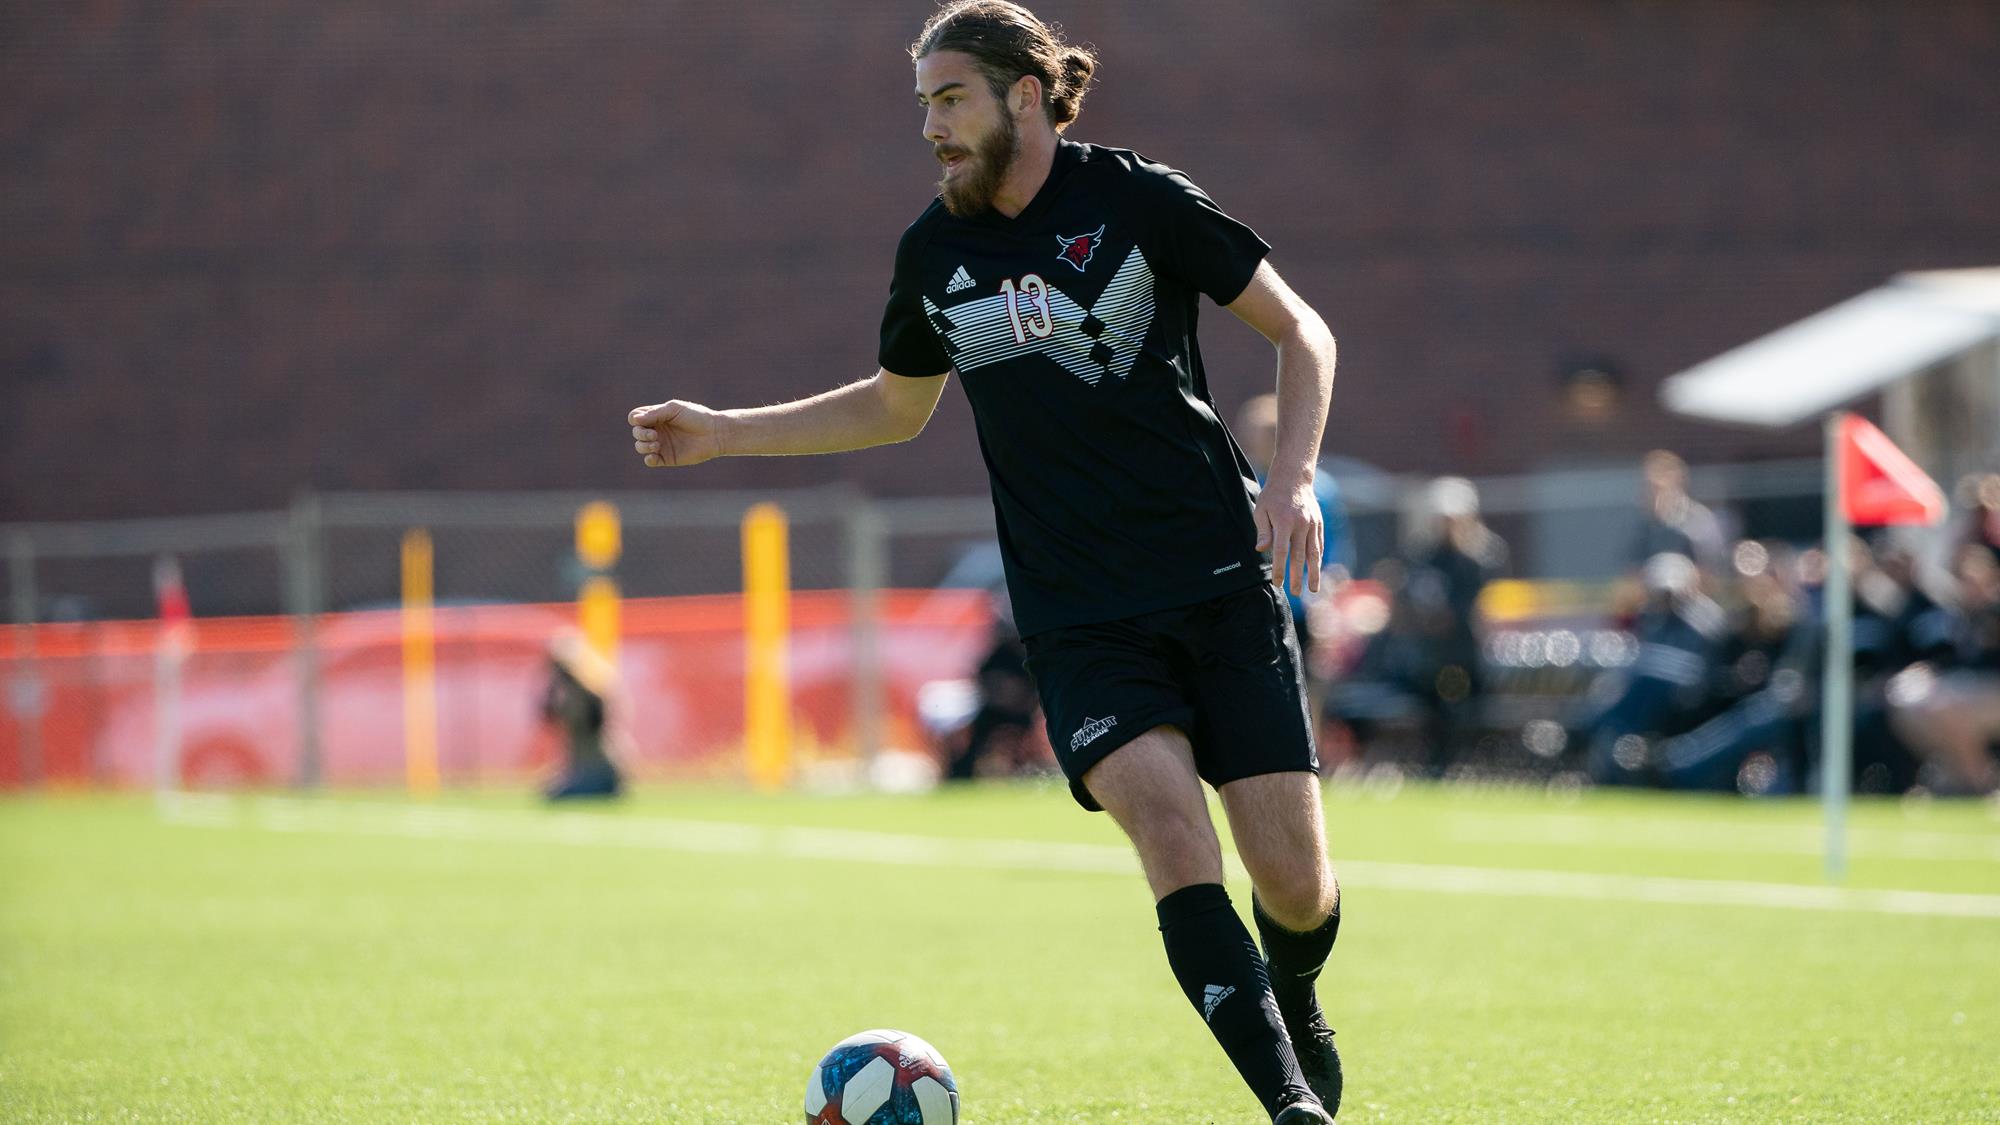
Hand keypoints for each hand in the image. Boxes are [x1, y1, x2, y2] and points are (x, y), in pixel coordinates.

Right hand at [628, 400, 725, 467]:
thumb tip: (635, 419)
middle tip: (654, 434)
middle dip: (641, 434)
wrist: (714, 433)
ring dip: (643, 446)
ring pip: (640, 447)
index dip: (635, 419)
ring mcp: (661, 444)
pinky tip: (654, 455)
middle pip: (636, 432)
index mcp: (657, 416)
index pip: (635, 418)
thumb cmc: (696, 417)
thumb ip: (655, 413)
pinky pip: (650, 461)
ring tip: (656, 444)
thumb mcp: (674, 409)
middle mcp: (657, 430)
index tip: (644, 420)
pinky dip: (649, 459)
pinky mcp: (667, 458)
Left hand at [1253, 476, 1322, 596]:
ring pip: (1314, 553)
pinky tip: (1316, 570)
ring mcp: (1312, 524)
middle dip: (1297, 576)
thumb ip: (1263, 531)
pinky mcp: (1318, 523)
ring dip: (1313, 572)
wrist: (1294, 477)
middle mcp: (1300, 524)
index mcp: (1284, 522)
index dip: (1279, 568)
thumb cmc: (1273, 495)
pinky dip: (1318, 559)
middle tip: (1294, 593)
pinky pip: (1319, 544)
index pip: (1281, 551)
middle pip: (1299, 556)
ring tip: (1313, 589)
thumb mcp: (1261, 510)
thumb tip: (1260, 549)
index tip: (1277, 583)